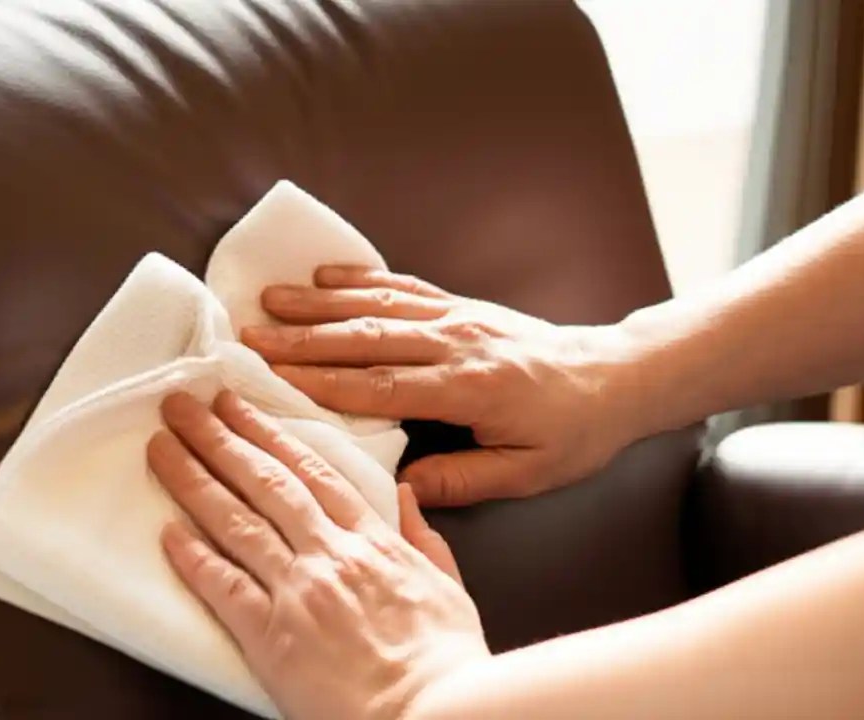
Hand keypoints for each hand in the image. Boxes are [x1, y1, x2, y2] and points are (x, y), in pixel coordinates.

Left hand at [149, 391, 488, 719]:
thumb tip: (404, 493)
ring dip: (193, 480)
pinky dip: (193, 557)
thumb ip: (422, 535)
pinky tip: (167, 532)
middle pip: (265, 482)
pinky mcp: (271, 639)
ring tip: (161, 448)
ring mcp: (297, 592)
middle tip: (182, 407)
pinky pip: (224, 587)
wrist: (435, 712)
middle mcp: (329, 555)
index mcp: (372, 541)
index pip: (311, 471)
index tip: (237, 406)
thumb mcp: (448, 586)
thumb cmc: (445, 661)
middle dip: (219, 438)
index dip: (268, 433)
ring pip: (236, 522)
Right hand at [240, 266, 637, 505]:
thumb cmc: (572, 433)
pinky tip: (325, 275)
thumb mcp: (527, 474)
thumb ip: (462, 478)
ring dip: (320, 302)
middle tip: (249, 338)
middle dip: (303, 338)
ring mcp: (457, 317)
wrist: (615, 377)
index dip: (324, 382)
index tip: (274, 379)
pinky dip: (361, 278)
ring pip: (378, 305)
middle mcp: (456, 343)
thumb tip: (399, 483)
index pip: (382, 385)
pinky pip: (405, 286)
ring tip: (270, 299)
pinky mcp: (461, 305)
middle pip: (366, 337)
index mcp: (469, 389)